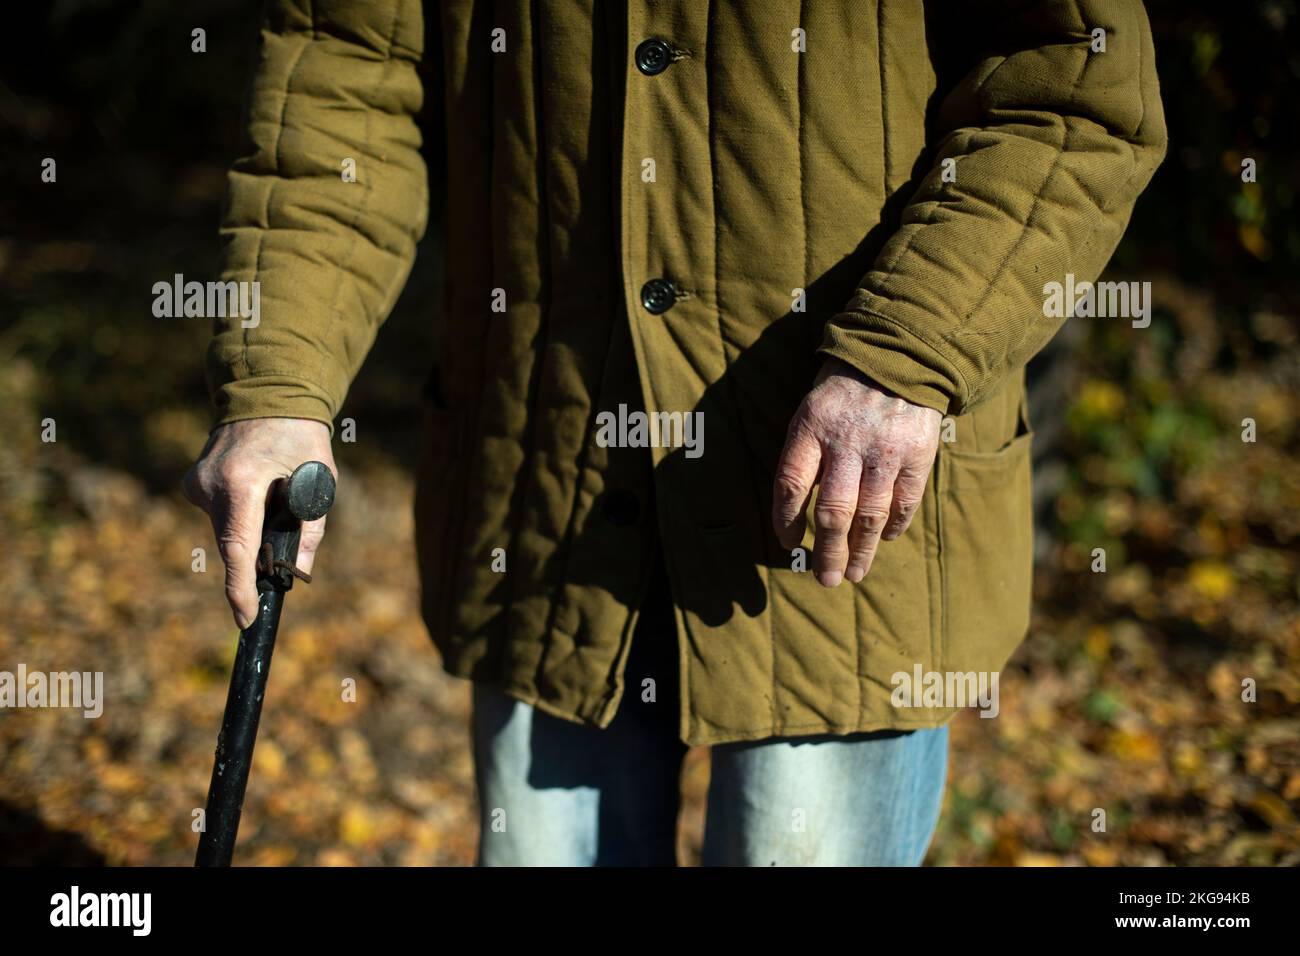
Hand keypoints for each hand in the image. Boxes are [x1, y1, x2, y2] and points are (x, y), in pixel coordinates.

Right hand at [183, 418, 335, 627]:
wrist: (267, 393)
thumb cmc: (301, 436)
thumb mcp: (320, 481)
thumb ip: (310, 530)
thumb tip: (297, 573)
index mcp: (241, 483)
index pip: (238, 548)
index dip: (240, 588)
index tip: (244, 618)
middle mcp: (209, 484)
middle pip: (234, 542)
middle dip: (258, 553)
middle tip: (286, 530)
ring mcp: (196, 483)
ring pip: (227, 530)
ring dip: (251, 529)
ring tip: (275, 494)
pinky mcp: (192, 483)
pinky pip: (219, 515)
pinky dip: (240, 515)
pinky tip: (258, 489)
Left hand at [773, 358, 941, 586]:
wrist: (899, 355)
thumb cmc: (843, 391)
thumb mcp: (812, 410)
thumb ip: (807, 455)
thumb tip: (799, 511)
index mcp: (811, 427)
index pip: (791, 485)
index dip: (786, 520)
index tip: (789, 543)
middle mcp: (847, 441)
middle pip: (832, 511)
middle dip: (827, 552)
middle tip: (826, 579)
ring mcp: (885, 449)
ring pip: (869, 515)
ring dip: (860, 551)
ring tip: (853, 573)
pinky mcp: (917, 454)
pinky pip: (903, 502)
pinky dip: (892, 527)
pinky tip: (882, 540)